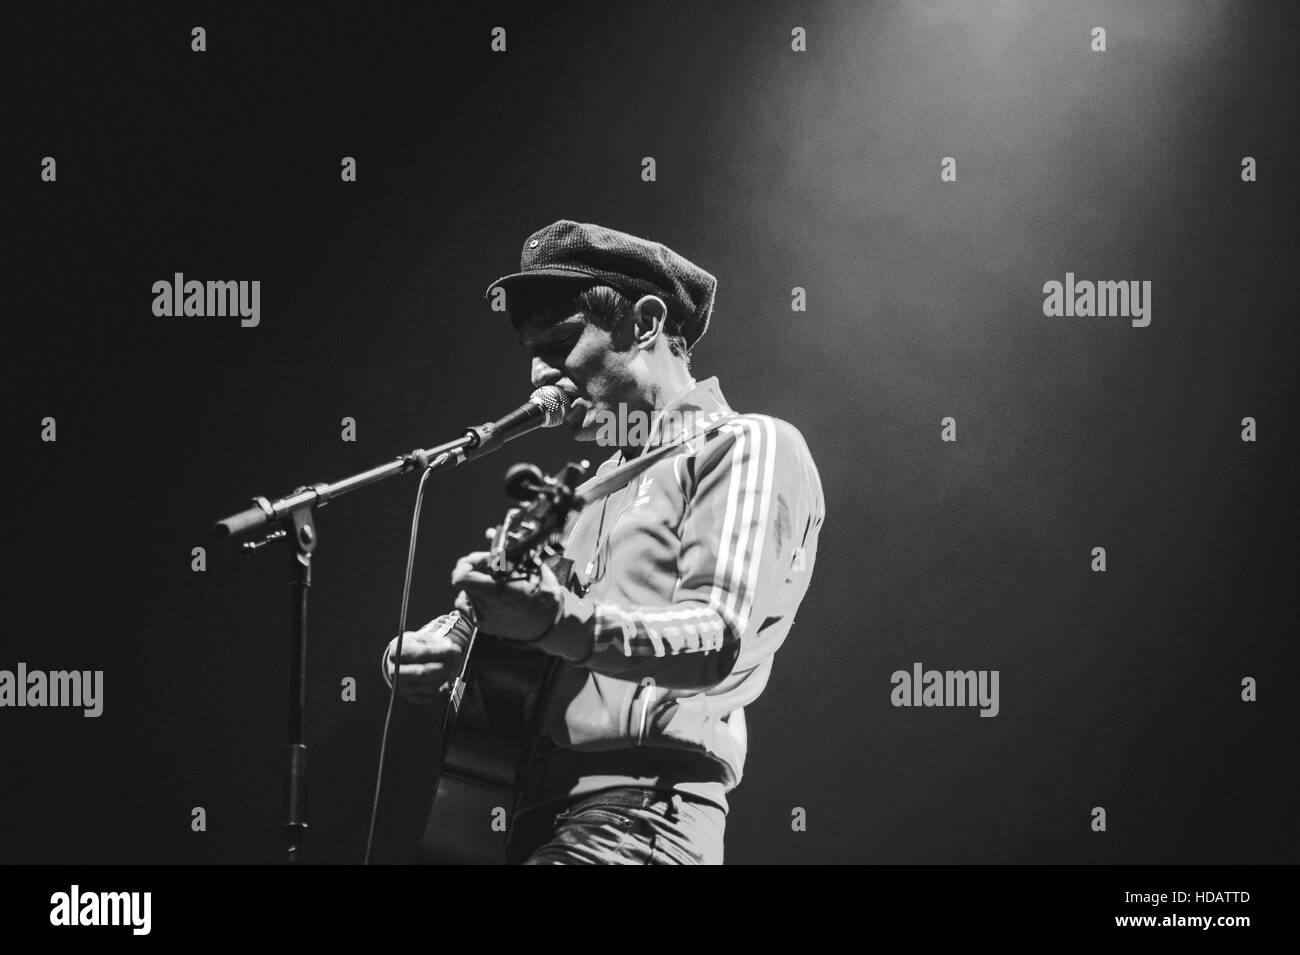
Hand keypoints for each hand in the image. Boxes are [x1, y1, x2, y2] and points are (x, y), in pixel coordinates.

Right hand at [382, 614, 466, 704]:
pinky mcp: (409, 697)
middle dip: (445, 667)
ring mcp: (401, 686)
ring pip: (429, 686)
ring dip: (445, 678)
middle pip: (424, 673)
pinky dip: (442, 691)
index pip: (421, 654)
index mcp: (396, 652)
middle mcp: (395, 671)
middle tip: (457, 660)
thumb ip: (434, 641)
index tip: (457, 650)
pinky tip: (448, 682)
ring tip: (453, 668)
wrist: (398, 661)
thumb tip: (448, 646)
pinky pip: (429, 699)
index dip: (442, 653)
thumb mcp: (420, 638)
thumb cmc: (413, 647)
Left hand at [450, 550, 564, 643]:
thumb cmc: (543, 593)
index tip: (483, 559)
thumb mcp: (529, 566)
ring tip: (493, 583)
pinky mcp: (484, 626)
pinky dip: (476, 599)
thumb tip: (490, 532)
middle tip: (493, 567)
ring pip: (465, 595)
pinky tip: (492, 596)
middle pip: (465, 583)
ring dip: (475, 586)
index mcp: (494, 592)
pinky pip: (470, 608)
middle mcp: (485, 608)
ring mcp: (483, 619)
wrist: (550, 623)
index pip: (461, 576)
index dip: (468, 563)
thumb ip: (505, 549)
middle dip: (476, 571)